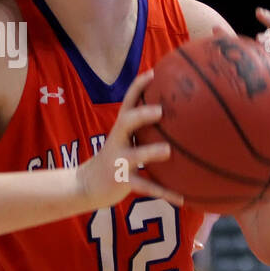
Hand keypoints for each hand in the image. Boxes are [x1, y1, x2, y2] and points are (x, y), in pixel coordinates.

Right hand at [76, 70, 183, 209]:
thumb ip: (142, 128)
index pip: (128, 101)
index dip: (138, 86)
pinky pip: (146, 187)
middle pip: (126, 122)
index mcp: (120, 128)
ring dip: (150, 153)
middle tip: (160, 110)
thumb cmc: (114, 158)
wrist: (86, 185)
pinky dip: (165, 193)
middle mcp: (117, 141)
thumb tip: (177, 115)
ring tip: (168, 151)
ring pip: (135, 155)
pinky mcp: (122, 181)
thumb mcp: (123, 140)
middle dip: (142, 115)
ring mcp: (118, 161)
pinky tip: (182, 198)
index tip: (154, 72)